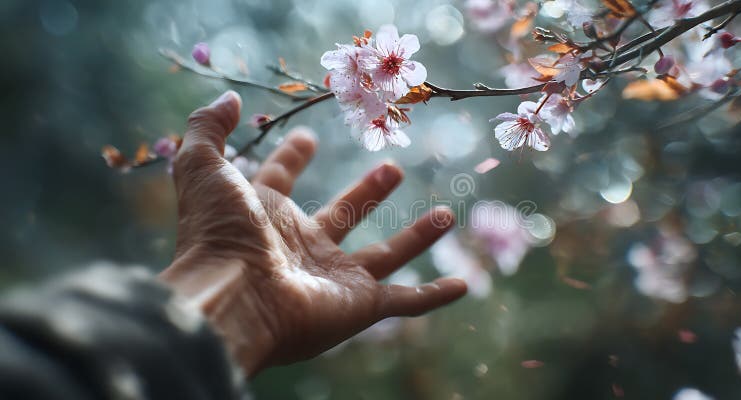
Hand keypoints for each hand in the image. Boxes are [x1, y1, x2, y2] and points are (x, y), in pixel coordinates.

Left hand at [159, 91, 466, 376]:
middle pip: (344, 215)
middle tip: (392, 167)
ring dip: (417, 237)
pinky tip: (463, 287)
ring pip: (387, 256)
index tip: (306, 140)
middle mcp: (303, 248)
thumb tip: (228, 99)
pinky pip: (408, 301)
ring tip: (447, 214)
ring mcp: (336, 278)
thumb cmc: (220, 234)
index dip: (292, 159)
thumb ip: (208, 129)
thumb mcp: (202, 168)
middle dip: (368, 192)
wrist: (234, 299)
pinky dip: (436, 296)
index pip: (281, 182)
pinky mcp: (361, 305)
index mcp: (267, 216)